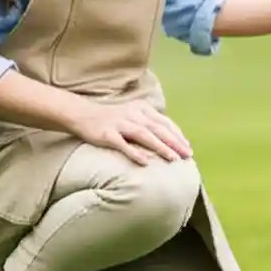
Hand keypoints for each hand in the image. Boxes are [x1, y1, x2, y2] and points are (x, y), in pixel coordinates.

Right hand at [67, 99, 192, 164]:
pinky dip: (134, 152)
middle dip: (175, 142)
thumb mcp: (133, 114)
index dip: (177, 135)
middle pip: (158, 129)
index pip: (164, 122)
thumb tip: (168, 138)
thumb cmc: (112, 118)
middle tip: (187, 155)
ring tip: (172, 159)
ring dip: (160, 147)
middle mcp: (133, 114)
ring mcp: (120, 123)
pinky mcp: (107, 134)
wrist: (82, 114)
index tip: (188, 147)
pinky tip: (145, 162)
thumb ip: (149, 123)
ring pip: (144, 135)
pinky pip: (123, 144)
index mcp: (142, 108)